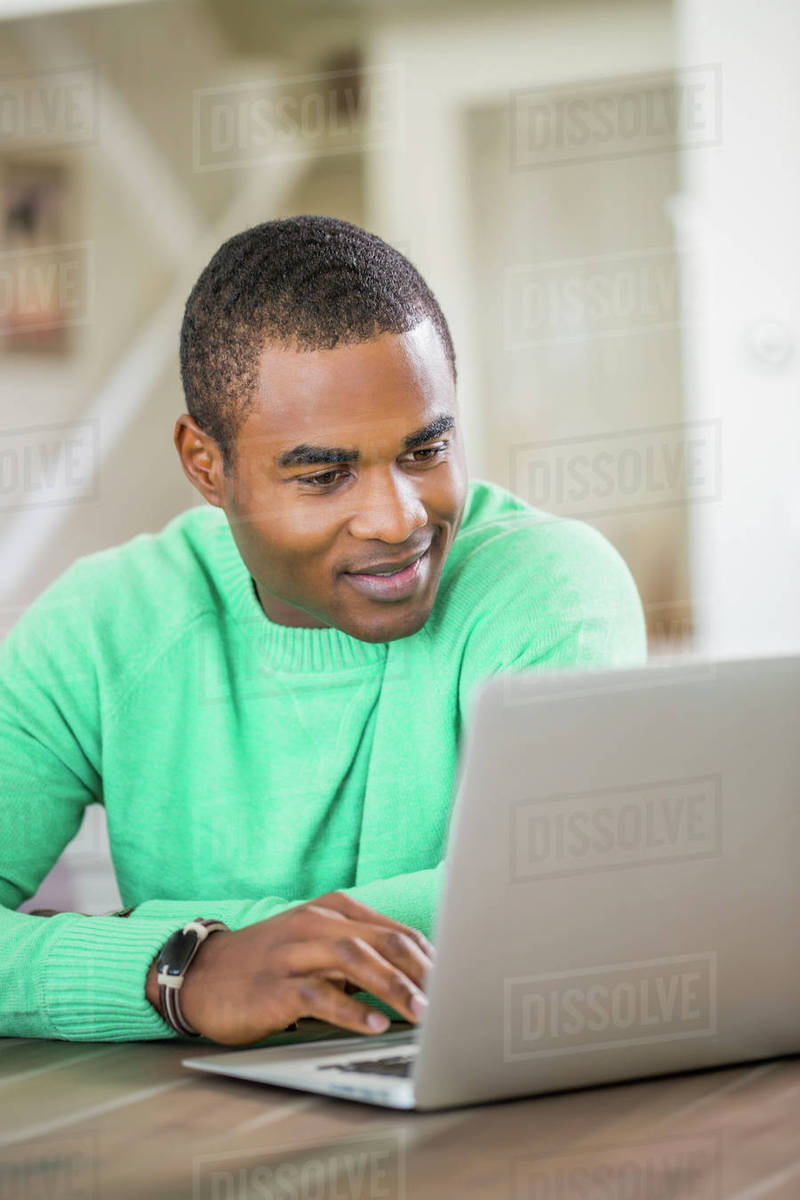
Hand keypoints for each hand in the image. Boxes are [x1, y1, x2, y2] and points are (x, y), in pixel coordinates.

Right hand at [145, 891, 433, 1045]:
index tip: (455, 981)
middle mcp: (315, 923)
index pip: (394, 929)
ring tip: (420, 1011)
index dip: (428, 956)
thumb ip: (358, 953)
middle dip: (420, 969)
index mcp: (332, 910)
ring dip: (392, 985)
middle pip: (381, 939)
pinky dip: (349, 1008)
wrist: (203, 975)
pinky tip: (372, 1024)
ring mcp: (293, 953)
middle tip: (448, 998)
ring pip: (353, 959)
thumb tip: (415, 978)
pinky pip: (318, 994)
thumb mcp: (316, 945)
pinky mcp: (274, 986)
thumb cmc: (269, 963)